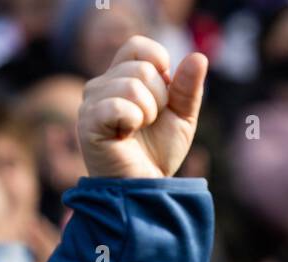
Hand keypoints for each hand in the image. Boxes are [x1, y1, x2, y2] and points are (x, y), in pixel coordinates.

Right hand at [78, 37, 206, 178]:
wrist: (145, 188)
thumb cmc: (158, 154)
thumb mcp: (181, 118)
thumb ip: (189, 87)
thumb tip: (199, 56)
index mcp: (121, 77)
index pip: (139, 46)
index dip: (160, 65)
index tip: (165, 96)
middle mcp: (102, 84)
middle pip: (142, 68)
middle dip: (159, 99)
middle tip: (149, 123)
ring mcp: (91, 102)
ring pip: (133, 84)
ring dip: (148, 113)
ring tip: (138, 131)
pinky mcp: (88, 121)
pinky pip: (119, 105)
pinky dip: (133, 120)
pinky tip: (126, 136)